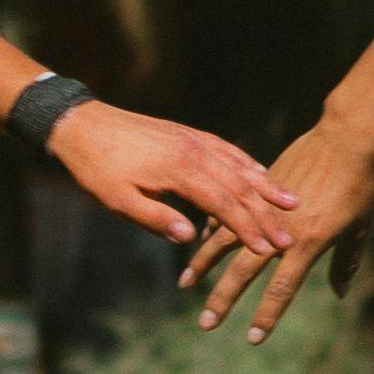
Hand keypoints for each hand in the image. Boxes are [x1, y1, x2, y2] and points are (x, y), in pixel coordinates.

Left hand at [49, 103, 291, 255]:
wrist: (82, 124)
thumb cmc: (96, 169)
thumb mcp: (118, 201)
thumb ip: (156, 218)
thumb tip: (190, 239)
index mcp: (178, 171)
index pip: (222, 204)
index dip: (246, 228)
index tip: (267, 249)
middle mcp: (194, 152)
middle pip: (239, 187)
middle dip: (265, 214)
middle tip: (289, 237)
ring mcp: (194, 140)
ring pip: (238, 166)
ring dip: (266, 187)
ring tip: (291, 204)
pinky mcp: (189, 134)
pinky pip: (226, 149)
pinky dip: (248, 163)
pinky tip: (261, 173)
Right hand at [179, 107, 373, 344]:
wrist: (345, 139)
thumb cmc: (359, 185)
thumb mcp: (359, 227)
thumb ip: (346, 261)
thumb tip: (339, 292)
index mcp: (308, 244)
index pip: (283, 289)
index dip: (267, 316)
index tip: (252, 339)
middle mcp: (280, 230)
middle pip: (244, 272)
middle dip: (223, 300)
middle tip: (205, 324)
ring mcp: (265, 207)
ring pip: (226, 240)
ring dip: (203, 264)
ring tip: (186, 284)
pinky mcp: (258, 188)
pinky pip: (229, 211)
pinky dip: (213, 228)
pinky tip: (197, 242)